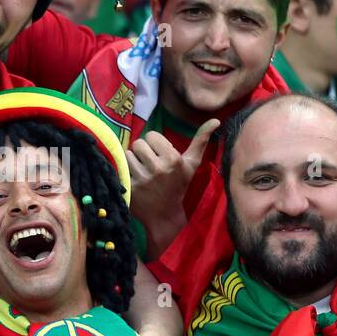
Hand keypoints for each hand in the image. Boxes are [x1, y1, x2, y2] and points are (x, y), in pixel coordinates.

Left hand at [126, 119, 218, 254]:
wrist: (165, 215)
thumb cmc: (178, 185)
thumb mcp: (192, 164)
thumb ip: (201, 140)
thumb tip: (215, 120)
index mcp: (174, 159)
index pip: (151, 135)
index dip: (154, 144)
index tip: (159, 155)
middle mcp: (159, 168)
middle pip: (138, 143)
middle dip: (142, 152)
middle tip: (148, 163)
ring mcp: (143, 178)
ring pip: (128, 154)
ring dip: (132, 161)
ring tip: (141, 171)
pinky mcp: (130, 187)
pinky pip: (121, 167)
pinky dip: (125, 171)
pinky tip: (134, 179)